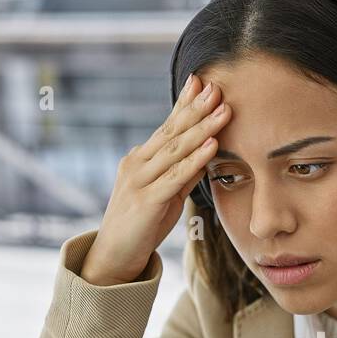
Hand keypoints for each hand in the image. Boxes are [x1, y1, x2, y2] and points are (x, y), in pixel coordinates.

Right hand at [82, 72, 231, 284]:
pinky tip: (211, 145)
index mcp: (140, 158)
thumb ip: (184, 175)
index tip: (201, 82)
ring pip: (175, 149)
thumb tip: (207, 154)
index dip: (184, 104)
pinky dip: (195, 160)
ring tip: (222, 109)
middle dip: (196, 108)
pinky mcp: (147, 201)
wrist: (114, 255)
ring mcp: (139, 181)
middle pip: (172, 131)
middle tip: (216, 87)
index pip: (167, 126)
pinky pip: (175, 176)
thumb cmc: (142, 225)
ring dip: (202, 128)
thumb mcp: (167, 195)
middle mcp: (137, 163)